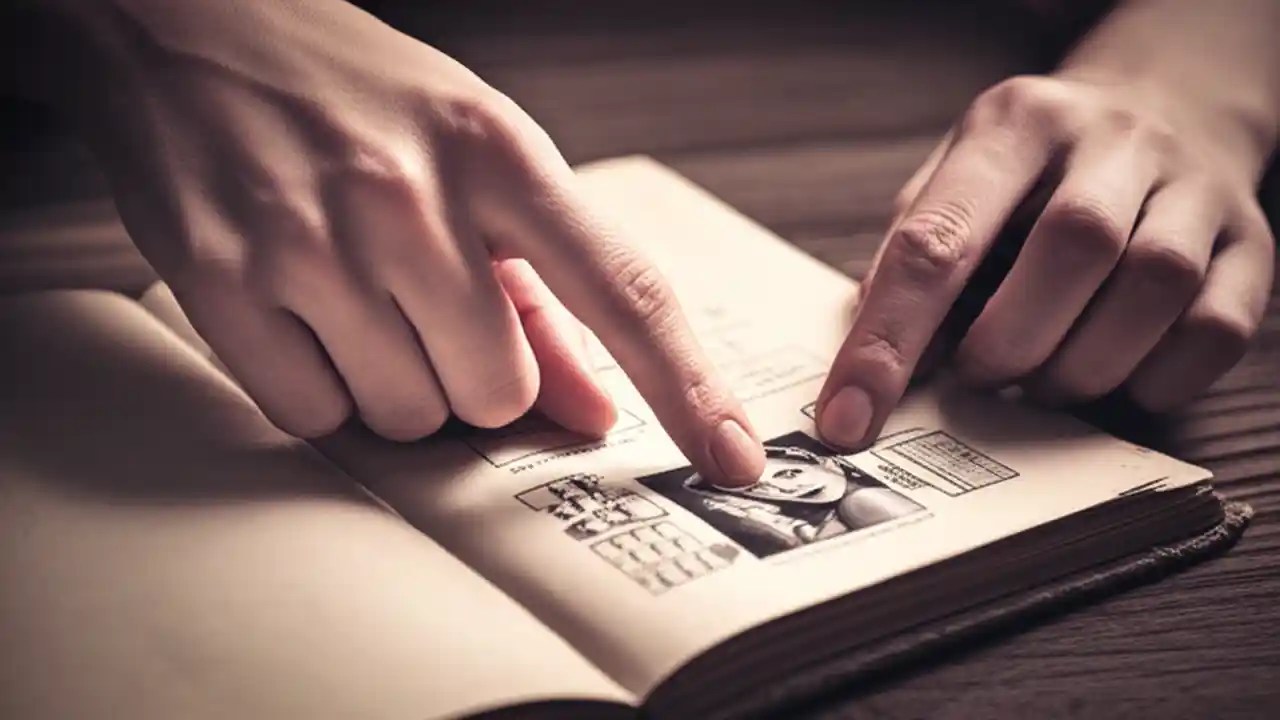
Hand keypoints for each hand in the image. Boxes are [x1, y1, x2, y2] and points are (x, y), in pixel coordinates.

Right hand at [61, 0, 764, 483]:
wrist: (187, 25)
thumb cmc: (355, 97)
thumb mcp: (469, 157)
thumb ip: (539, 292)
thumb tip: (593, 409)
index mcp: (498, 154)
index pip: (623, 292)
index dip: (689, 387)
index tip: (735, 457)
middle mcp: (410, 196)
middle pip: (498, 392)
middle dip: (475, 375)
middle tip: (427, 304)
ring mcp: (312, 241)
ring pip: (409, 416)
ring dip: (395, 381)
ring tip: (355, 294)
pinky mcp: (222, 280)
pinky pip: (313, 414)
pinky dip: (317, 386)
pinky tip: (299, 311)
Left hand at [818, 74, 1275, 448]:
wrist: (1165, 111)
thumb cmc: (1030, 177)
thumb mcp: (954, 188)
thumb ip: (907, 269)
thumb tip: (870, 374)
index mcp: (1012, 125)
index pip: (938, 237)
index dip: (888, 340)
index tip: (849, 418)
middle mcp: (1110, 142)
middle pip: (1070, 245)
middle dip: (1008, 343)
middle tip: (981, 379)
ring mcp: (1191, 188)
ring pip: (1152, 283)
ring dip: (1082, 365)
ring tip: (1042, 383)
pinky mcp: (1250, 242)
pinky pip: (1215, 326)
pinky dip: (1156, 377)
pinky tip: (1117, 378)